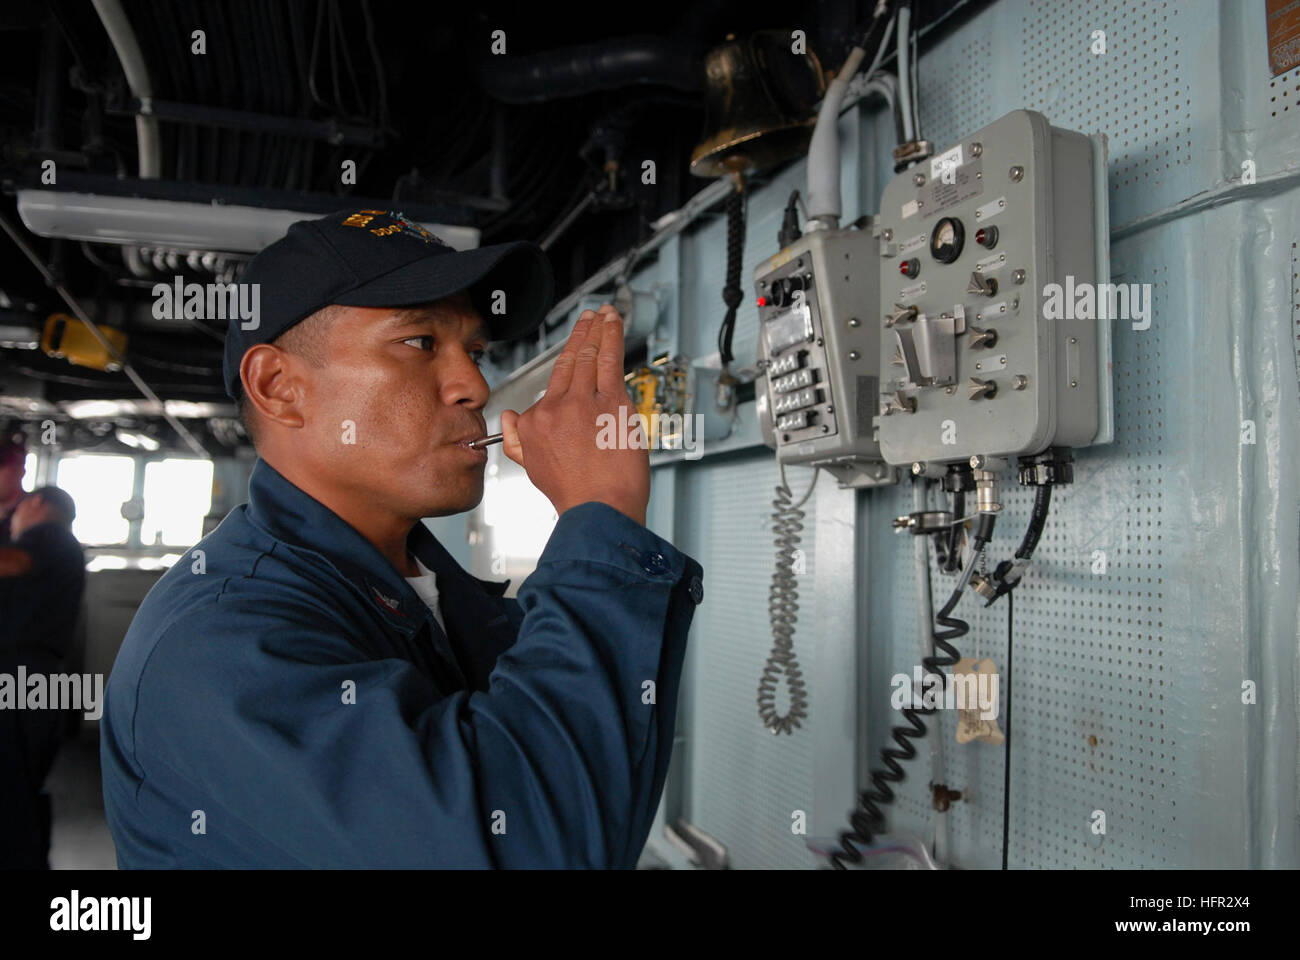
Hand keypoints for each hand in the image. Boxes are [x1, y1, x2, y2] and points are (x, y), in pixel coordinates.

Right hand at [499, 305, 649, 526]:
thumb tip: (509, 417)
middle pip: (570, 361)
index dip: (567, 361)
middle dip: (582, 334)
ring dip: (598, 329)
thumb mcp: (532, 467)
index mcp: (536, 421)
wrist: (599, 509)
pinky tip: (613, 324)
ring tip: (604, 314)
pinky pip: (610, 360)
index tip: (575, 348)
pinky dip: (611, 337)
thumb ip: (517, 439)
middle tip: (590, 317)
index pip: (553, 383)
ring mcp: (585, 402)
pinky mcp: (612, 403)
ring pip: (590, 355)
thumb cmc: (574, 494)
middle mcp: (556, 407)